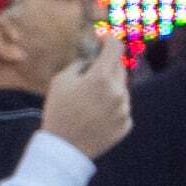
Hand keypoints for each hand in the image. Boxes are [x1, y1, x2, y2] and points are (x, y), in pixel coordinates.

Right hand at [41, 35, 133, 159]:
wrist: (65, 147)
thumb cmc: (59, 110)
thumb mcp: (61, 79)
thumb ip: (80, 64)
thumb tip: (91, 59)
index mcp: (102, 78)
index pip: (115, 48)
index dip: (110, 39)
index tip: (104, 38)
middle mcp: (119, 93)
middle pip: (120, 68)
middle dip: (109, 64)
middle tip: (94, 69)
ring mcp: (125, 110)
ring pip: (123, 88)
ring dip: (112, 86)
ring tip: (93, 96)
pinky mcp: (126, 125)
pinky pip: (123, 107)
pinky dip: (114, 104)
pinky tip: (98, 112)